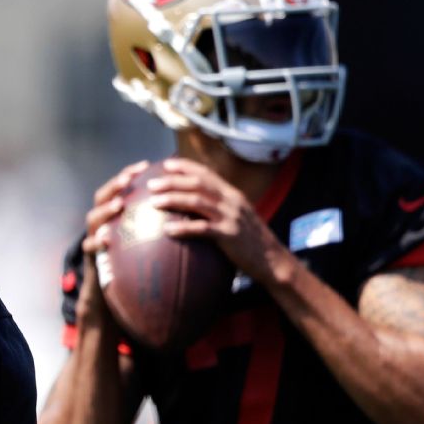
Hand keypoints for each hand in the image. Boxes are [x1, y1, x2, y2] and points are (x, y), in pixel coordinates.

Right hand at [78, 161, 149, 323]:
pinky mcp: (89, 256)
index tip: (147, 165)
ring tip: (119, 204)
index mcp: (115, 216)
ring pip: (93, 218)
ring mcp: (93, 238)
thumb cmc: (134, 268)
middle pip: (102, 196)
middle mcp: (101, 223)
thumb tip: (186, 212)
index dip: (131, 174)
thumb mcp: (146, 244)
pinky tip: (107, 239)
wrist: (111, 295)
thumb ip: (157, 227)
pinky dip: (96, 241)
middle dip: (115, 185)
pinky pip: (89, 247)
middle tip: (129, 179)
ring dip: (105, 210)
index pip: (121, 189)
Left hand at [146, 157, 294, 285]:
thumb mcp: (237, 217)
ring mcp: (231, 217)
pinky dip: (183, 228)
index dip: (185, 166)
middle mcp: (231, 200)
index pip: (206, 173)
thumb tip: (194, 206)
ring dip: (173, 199)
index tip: (166, 164)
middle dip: (172, 181)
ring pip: (197, 202)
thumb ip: (220, 208)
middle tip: (151, 185)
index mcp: (232, 194)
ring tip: (153, 202)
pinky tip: (167, 231)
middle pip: (198, 184)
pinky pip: (202, 229)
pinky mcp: (229, 235)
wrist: (272, 259)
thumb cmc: (250, 241)